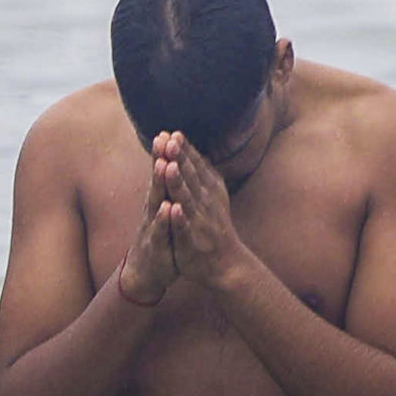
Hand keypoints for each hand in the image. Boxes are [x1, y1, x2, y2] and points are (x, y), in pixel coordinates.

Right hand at [115, 142, 182, 305]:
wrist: (146, 273)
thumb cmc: (161, 237)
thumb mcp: (166, 211)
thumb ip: (169, 191)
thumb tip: (174, 166)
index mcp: (160, 200)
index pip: (163, 174)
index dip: (166, 155)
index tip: (170, 131)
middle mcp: (153, 209)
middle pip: (157, 181)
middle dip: (160, 160)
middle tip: (163, 138)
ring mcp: (152, 226)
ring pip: (156, 202)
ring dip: (159, 184)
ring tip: (164, 164)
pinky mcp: (155, 245)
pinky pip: (159, 231)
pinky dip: (163, 219)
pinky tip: (167, 208)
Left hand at [156, 130, 252, 287]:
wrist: (227, 263)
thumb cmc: (215, 227)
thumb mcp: (212, 196)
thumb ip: (202, 175)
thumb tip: (193, 151)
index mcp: (208, 190)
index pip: (194, 166)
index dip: (184, 150)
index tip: (173, 132)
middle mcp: (205, 202)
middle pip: (190, 177)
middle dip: (179, 159)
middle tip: (170, 140)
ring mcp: (199, 221)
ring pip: (186, 199)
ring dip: (178, 183)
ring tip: (169, 166)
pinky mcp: (192, 240)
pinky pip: (185, 228)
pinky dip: (180, 218)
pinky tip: (174, 208)